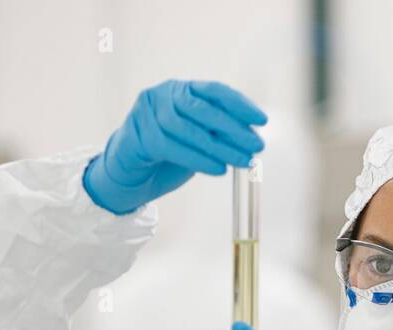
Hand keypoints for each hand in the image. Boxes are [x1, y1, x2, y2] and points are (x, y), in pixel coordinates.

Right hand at [83, 80, 266, 214]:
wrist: (130, 176)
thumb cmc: (166, 156)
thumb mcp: (198, 142)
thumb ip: (218, 135)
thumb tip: (251, 139)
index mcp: (181, 89)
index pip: (214, 90)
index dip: (240, 104)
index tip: (262, 121)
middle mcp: (162, 95)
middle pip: (201, 108)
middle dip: (233, 128)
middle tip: (257, 145)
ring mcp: (145, 113)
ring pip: (187, 128)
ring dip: (218, 147)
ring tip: (241, 162)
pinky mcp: (135, 135)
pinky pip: (170, 146)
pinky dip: (197, 159)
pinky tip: (217, 169)